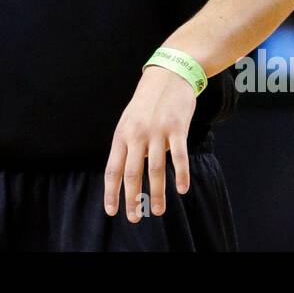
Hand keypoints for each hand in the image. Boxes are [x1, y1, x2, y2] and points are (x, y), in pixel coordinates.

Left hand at [103, 65, 197, 222]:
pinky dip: (180, 174)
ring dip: (156, 193)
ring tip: (158, 211)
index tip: (112, 210)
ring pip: (155, 169)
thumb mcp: (129, 121)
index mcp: (122, 134)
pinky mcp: (176, 127)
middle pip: (131, 173)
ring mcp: (157, 131)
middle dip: (132, 199)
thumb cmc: (147, 102)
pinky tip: (181, 189)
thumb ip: (128, 146)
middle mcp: (137, 134)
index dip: (111, 192)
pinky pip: (179, 155)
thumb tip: (127, 175)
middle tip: (135, 218)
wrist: (168, 75)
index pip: (113, 168)